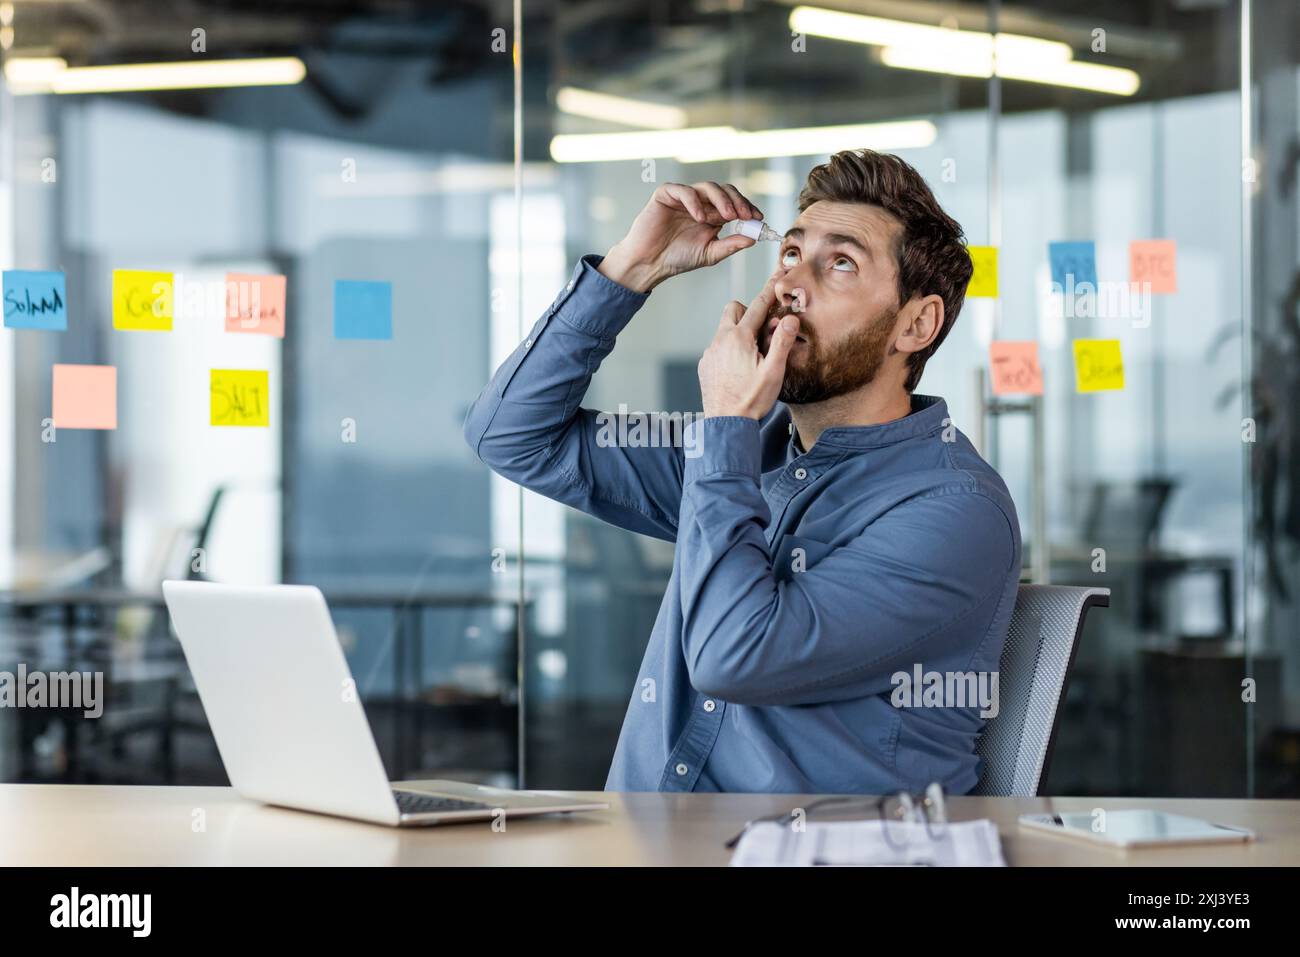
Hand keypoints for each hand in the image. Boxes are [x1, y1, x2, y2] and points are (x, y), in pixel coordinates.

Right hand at [598, 182, 762, 292]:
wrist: (650, 263)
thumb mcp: (710, 253)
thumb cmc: (677, 259)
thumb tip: (753, 239)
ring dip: (721, 200)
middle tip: (744, 215)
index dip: (747, 207)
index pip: (734, 203)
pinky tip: (701, 217)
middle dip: (737, 201)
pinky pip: (684, 191)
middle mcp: (700, 203)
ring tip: (727, 216)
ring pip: (707, 187)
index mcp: (712, 215)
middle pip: (724, 191)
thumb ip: (730, 245)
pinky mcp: (666, 195)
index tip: (758, 218)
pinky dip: (695, 202)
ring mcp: (683, 198)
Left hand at [698, 278, 798, 419]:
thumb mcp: (774, 371)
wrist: (726, 423)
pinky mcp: (705, 364)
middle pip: (733, 309)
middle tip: (762, 331)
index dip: (768, 291)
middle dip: (748, 312)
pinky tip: (738, 368)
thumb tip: (789, 319)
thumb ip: (782, 342)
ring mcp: (710, 352)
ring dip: (738, 332)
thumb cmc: (752, 399)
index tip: (776, 277)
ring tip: (752, 355)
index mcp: (739, 338)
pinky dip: (728, 348)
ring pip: (723, 329)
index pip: (757, 306)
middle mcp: (720, 340)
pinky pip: (717, 346)